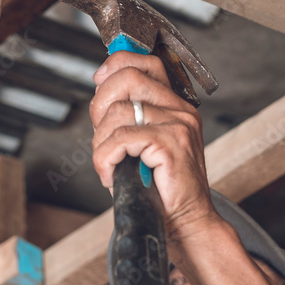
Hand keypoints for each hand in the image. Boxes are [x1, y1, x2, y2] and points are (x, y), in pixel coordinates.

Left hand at [90, 52, 219, 240]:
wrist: (185, 222)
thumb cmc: (160, 187)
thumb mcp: (142, 143)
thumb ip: (129, 113)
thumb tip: (101, 84)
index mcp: (175, 105)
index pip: (146, 63)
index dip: (116, 65)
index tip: (99, 79)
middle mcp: (180, 110)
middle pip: (127, 78)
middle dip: (100, 104)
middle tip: (101, 136)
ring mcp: (178, 125)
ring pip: (118, 112)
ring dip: (101, 142)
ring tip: (109, 163)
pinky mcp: (171, 144)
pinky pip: (120, 139)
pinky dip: (105, 159)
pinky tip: (111, 174)